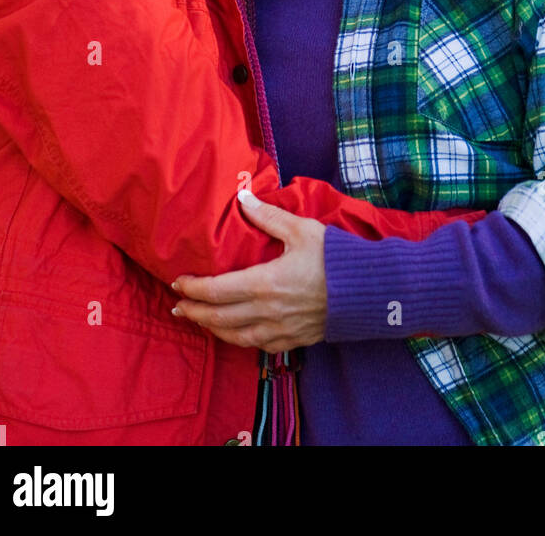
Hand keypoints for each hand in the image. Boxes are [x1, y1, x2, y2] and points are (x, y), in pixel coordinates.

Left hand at [170, 192, 326, 351]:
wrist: (367, 290)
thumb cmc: (334, 257)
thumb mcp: (301, 229)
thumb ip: (268, 216)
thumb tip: (243, 198)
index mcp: (264, 283)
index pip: (215, 291)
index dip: (192, 288)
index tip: (178, 282)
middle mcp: (267, 311)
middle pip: (218, 318)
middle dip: (194, 313)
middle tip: (177, 308)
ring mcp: (280, 329)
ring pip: (235, 337)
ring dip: (212, 330)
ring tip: (199, 322)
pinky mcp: (293, 340)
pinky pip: (258, 346)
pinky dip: (239, 341)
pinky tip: (234, 334)